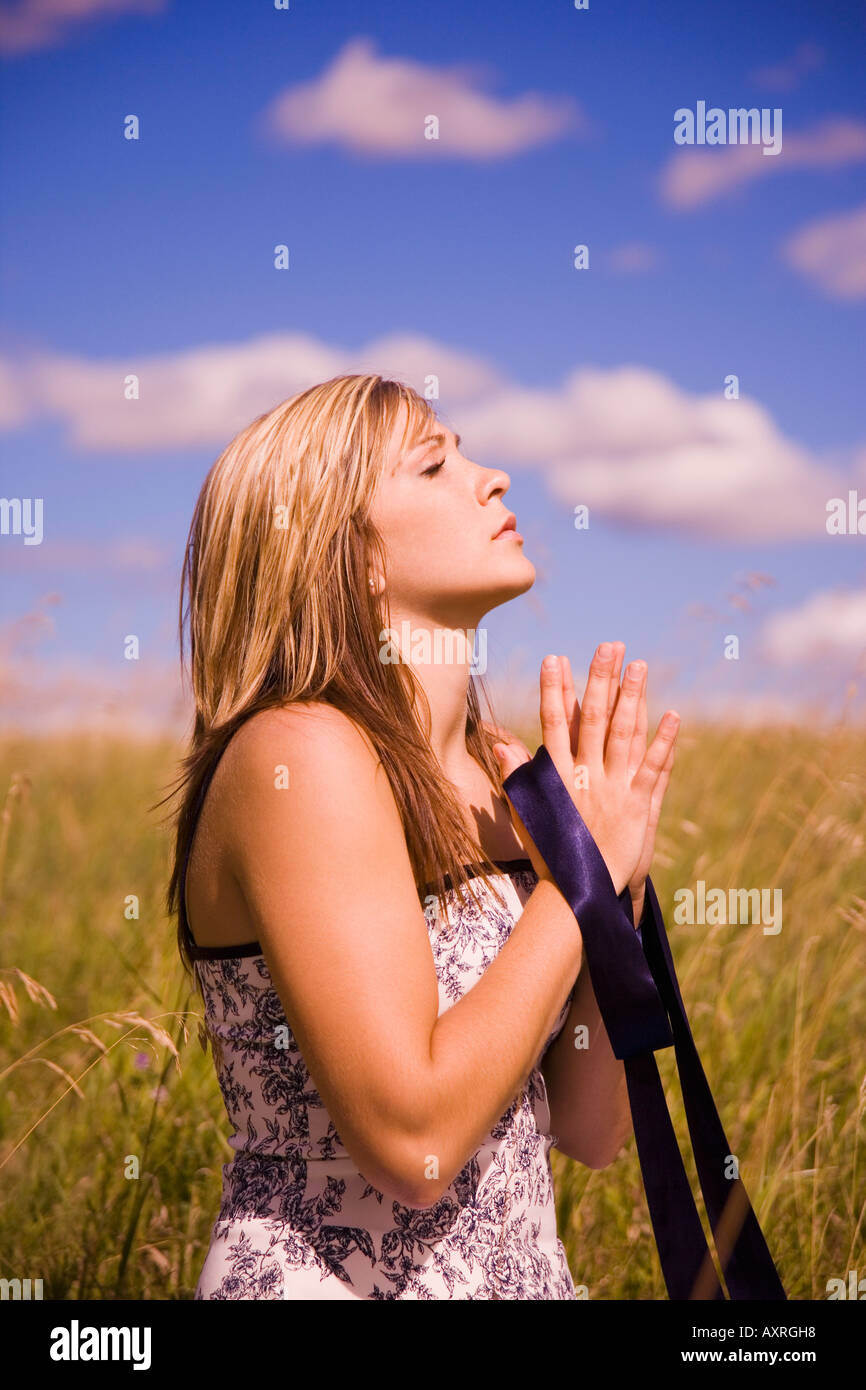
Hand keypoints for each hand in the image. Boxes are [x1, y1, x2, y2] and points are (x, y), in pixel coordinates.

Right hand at [491, 644, 679, 896]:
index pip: (554, 723)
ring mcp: (613, 789)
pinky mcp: (638, 807)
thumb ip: (516, 776)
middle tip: (609, 645)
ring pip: (624, 735)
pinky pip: (653, 769)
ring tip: (638, 665)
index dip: (555, 689)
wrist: (577, 893)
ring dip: (633, 697)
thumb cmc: (550, 854)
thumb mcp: (526, 813)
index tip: (554, 659)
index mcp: (558, 776)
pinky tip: (673, 716)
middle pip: (594, 718)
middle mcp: (586, 776)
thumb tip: (501, 743)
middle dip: (601, 679)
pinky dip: (663, 742)